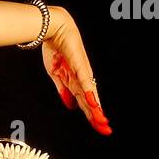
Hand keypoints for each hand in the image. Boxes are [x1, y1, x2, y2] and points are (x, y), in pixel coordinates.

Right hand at [41, 6, 111, 133]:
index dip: (91, 114)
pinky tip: (95, 104)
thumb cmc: (54, 48)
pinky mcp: (79, 65)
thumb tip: (70, 106)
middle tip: (105, 130)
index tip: (98, 126)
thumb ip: (63, 91)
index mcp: (75, 81)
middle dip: (97, 117)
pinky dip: (89, 94)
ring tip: (102, 122)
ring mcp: (82, 72)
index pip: (85, 102)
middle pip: (91, 102)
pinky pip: (84, 82)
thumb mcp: (55, 75)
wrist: (53, 28)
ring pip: (90, 95)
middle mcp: (81, 78)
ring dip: (96, 109)